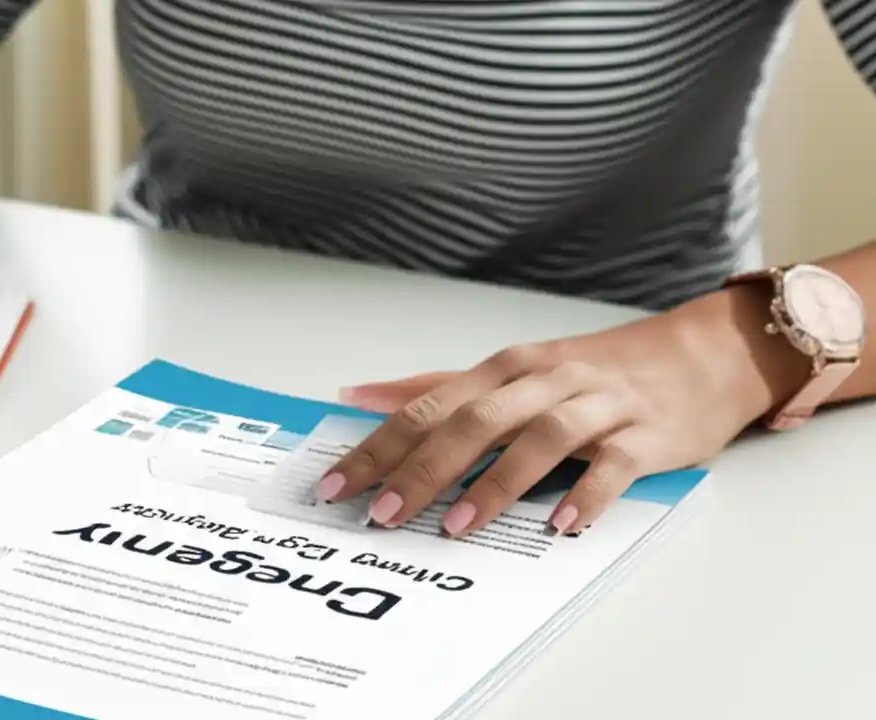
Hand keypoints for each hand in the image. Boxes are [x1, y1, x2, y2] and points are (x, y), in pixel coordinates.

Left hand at [317, 291, 805, 536]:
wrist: (700, 355)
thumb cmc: (592, 371)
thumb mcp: (508, 372)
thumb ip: (436, 386)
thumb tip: (359, 394)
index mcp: (505, 370)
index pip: (429, 407)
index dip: (379, 446)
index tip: (337, 484)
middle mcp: (545, 382)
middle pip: (475, 421)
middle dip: (423, 467)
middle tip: (382, 512)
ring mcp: (598, 406)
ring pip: (541, 438)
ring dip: (496, 483)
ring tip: (455, 526)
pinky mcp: (647, 435)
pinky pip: (616, 465)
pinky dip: (588, 493)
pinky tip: (562, 526)